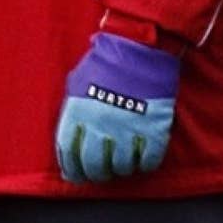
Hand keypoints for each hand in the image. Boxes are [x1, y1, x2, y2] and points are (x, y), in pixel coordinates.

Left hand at [54, 31, 178, 181]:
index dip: (73, 170)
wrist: (140, 47)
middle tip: (101, 172)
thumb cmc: (105, 61)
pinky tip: (143, 158)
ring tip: (123, 162)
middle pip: (95, 166)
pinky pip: (149, 161)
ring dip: (121, 168)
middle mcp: (100, 128)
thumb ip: (72, 111)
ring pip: (122, 167)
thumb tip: (70, 137)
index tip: (77, 175)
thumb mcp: (76, 82)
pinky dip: (145, 164)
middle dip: (97, 173)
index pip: (69, 155)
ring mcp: (128, 130)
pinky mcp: (153, 130)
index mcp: (78, 116)